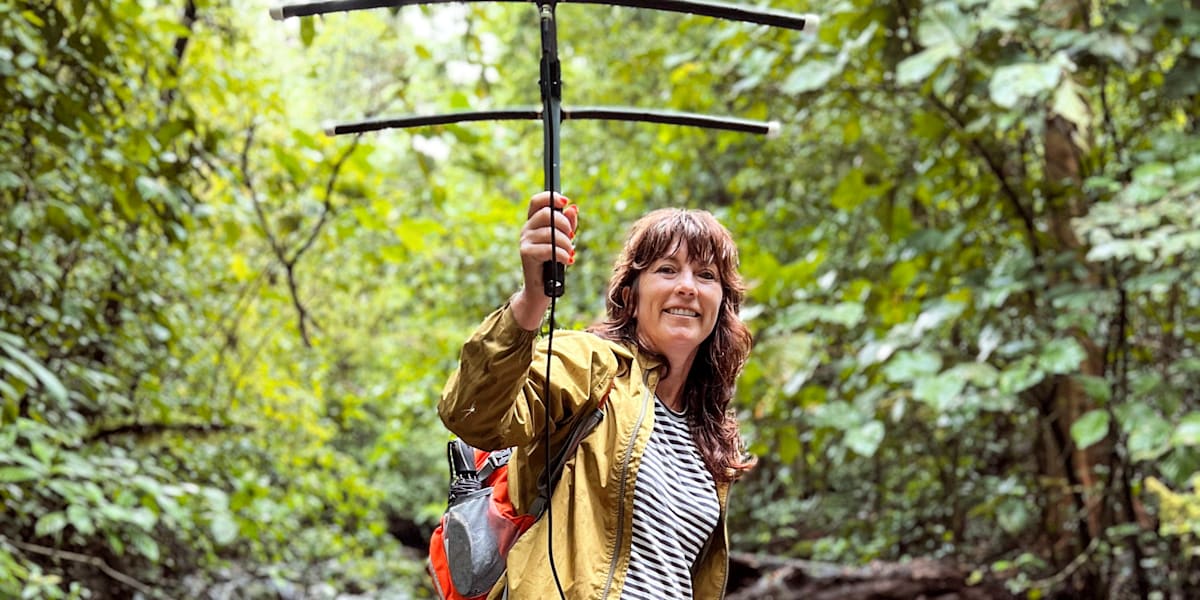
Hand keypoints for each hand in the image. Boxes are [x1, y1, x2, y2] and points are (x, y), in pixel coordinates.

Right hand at [511, 191, 578, 329]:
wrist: (543, 288)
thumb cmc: (553, 261)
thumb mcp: (564, 240)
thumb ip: (568, 223)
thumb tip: (573, 208)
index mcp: (534, 222)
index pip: (537, 201)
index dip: (550, 197)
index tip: (565, 201)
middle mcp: (527, 229)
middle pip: (547, 214)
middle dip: (565, 224)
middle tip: (572, 236)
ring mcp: (525, 241)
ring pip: (551, 233)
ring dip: (566, 244)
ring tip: (570, 253)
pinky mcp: (526, 253)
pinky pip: (549, 249)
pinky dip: (563, 254)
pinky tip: (568, 260)